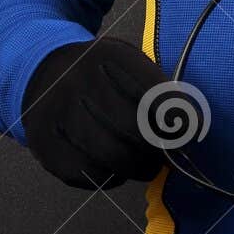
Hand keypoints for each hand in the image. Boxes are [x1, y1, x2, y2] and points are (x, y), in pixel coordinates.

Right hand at [20, 36, 176, 190]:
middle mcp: (80, 81)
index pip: (157, 95)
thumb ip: (159, 92)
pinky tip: (115, 166)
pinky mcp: (45, 144)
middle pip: (136, 129)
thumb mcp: (130, 64)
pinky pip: (90, 174)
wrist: (43, 73)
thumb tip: (189, 131)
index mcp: (110, 56)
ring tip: (146, 163)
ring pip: (113, 156)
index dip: (181, 121)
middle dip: (160, 150)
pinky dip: (111, 177)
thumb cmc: (103, 75)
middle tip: (167, 156)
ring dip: (139, 167)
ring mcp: (58, 113)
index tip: (191, 133)